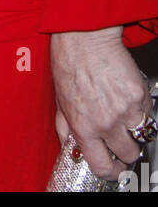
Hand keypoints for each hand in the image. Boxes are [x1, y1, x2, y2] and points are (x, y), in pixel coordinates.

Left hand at [50, 26, 152, 178]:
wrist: (84, 36)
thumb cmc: (69, 62)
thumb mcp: (59, 101)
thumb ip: (65, 128)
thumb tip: (69, 145)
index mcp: (83, 127)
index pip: (102, 166)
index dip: (109, 170)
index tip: (112, 167)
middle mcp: (105, 122)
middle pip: (128, 155)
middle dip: (126, 150)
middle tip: (120, 139)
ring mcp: (124, 109)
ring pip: (142, 136)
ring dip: (136, 130)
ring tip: (124, 116)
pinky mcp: (139, 95)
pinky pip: (147, 112)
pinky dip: (141, 109)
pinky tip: (126, 96)